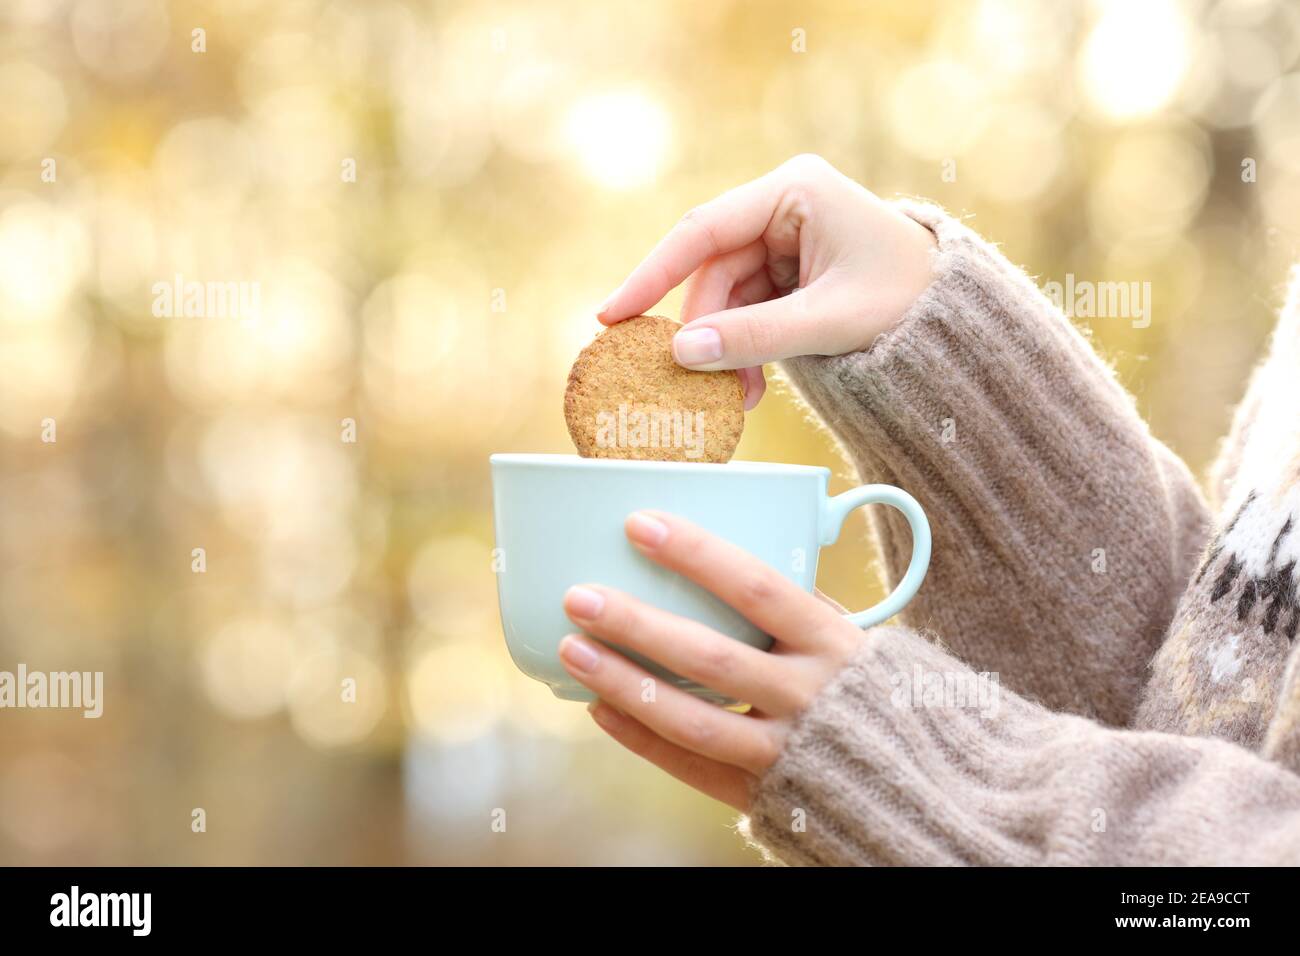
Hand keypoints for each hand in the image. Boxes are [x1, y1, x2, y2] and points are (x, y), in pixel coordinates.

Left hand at [558, 509, 866, 811]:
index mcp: (833, 643)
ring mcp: (785, 750)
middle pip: (710, 656)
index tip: (639, 524)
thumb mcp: (852, 642)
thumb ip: (797, 609)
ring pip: (692, 719)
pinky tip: (598, 707)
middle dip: (637, 624)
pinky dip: (641, 737)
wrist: (919, 789)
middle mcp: (809, 696)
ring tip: (573, 649)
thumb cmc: (874, 695)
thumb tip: (718, 558)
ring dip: (625, 683)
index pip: (756, 586)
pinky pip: (691, 766)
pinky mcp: (764, 793)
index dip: (695, 554)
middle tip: (580, 597)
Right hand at [597, 154, 936, 408]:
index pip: (703, 231)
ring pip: (727, 297)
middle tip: (689, 384)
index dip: (652, 275)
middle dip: (702, 331)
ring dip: (724, 350)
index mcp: (794, 191)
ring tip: (733, 399)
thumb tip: (680, 353)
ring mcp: (786, 239)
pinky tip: (748, 388)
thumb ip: (753, 337)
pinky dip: (743, 350)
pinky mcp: (791, 272)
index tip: (613, 315)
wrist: (959, 325)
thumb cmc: (909, 306)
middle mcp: (783, 206)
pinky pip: (748, 310)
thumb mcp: (828, 323)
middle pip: (713, 270)